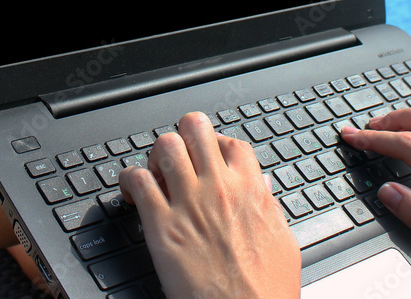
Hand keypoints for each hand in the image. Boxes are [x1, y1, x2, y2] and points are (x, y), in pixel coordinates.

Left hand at [119, 112, 299, 298]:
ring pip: (164, 146)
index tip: (205, 158)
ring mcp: (189, 203)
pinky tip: (131, 192)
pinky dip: (128, 180)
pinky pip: (137, 181)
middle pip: (194, 128)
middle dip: (182, 137)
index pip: (229, 142)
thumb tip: (261, 186)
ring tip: (154, 174)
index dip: (213, 145)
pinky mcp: (161, 225)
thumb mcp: (282, 242)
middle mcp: (218, 188)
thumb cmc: (265, 290)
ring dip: (155, 156)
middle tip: (177, 157)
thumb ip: (269, 208)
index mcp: (250, 190)